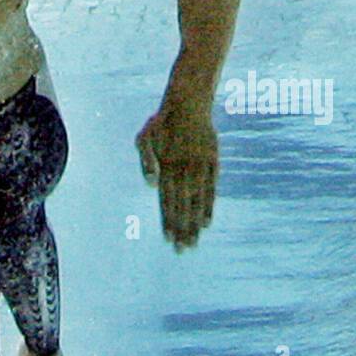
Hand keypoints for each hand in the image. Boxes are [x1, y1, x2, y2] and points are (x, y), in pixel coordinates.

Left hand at [135, 105, 217, 249]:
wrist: (188, 103)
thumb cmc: (162, 123)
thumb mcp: (143, 137)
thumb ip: (145, 162)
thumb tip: (150, 186)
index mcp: (165, 166)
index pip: (166, 201)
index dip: (168, 221)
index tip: (168, 240)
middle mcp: (183, 170)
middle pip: (182, 207)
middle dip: (182, 230)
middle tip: (183, 251)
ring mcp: (199, 168)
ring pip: (197, 202)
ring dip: (195, 224)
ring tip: (194, 243)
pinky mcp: (213, 163)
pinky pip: (212, 190)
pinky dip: (209, 207)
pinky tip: (207, 223)